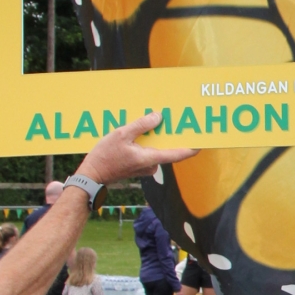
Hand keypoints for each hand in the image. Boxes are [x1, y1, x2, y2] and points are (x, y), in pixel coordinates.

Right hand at [76, 113, 197, 188]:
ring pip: (155, 150)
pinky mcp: (137, 167)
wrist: (91, 176)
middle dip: (170, 136)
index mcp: (149, 158)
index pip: (177, 154)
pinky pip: (146, 153)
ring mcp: (144, 168)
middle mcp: (150, 165)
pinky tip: (138, 133)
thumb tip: (158, 117)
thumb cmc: (104, 157)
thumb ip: (141, 125)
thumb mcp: (121, 135)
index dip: (191, 148)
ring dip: (155, 138)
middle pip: (166, 149)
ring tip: (154, 122)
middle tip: (175, 122)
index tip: (202, 142)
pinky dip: (146, 143)